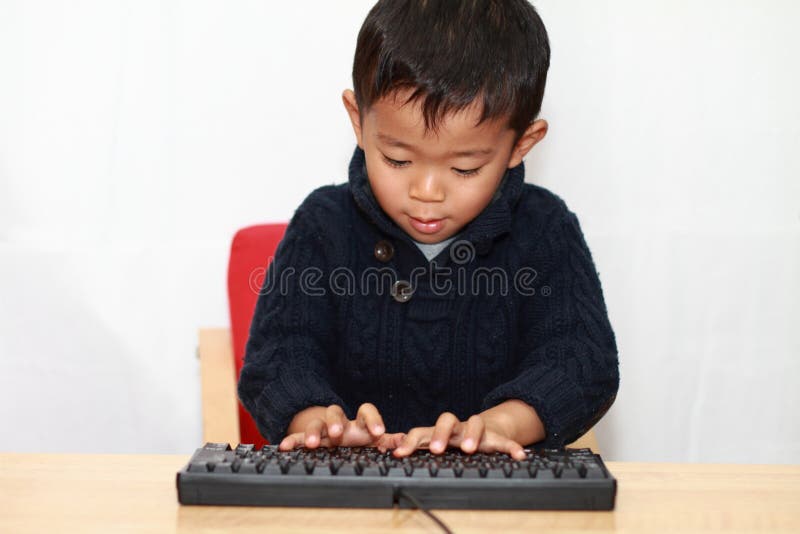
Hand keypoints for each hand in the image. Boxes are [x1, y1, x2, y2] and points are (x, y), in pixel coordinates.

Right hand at [279, 403, 405, 451]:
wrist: (338, 437)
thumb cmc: (360, 439)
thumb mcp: (376, 441)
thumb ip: (391, 441)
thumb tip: (406, 440)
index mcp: (358, 422)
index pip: (366, 410)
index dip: (372, 419)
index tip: (378, 432)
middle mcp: (340, 421)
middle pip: (336, 412)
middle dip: (337, 421)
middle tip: (339, 432)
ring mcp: (323, 429)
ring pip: (316, 423)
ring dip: (313, 431)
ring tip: (312, 443)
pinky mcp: (308, 438)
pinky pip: (297, 436)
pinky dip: (291, 440)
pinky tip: (283, 447)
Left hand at [393, 412, 526, 460]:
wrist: (486, 429)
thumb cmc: (454, 440)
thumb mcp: (435, 444)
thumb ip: (416, 446)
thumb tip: (390, 450)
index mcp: (439, 433)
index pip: (422, 431)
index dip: (411, 441)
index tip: (401, 453)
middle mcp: (457, 428)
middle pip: (447, 420)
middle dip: (440, 433)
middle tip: (437, 449)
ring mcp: (477, 430)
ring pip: (475, 423)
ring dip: (472, 434)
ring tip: (470, 449)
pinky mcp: (497, 437)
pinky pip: (506, 440)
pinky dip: (512, 447)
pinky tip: (519, 455)